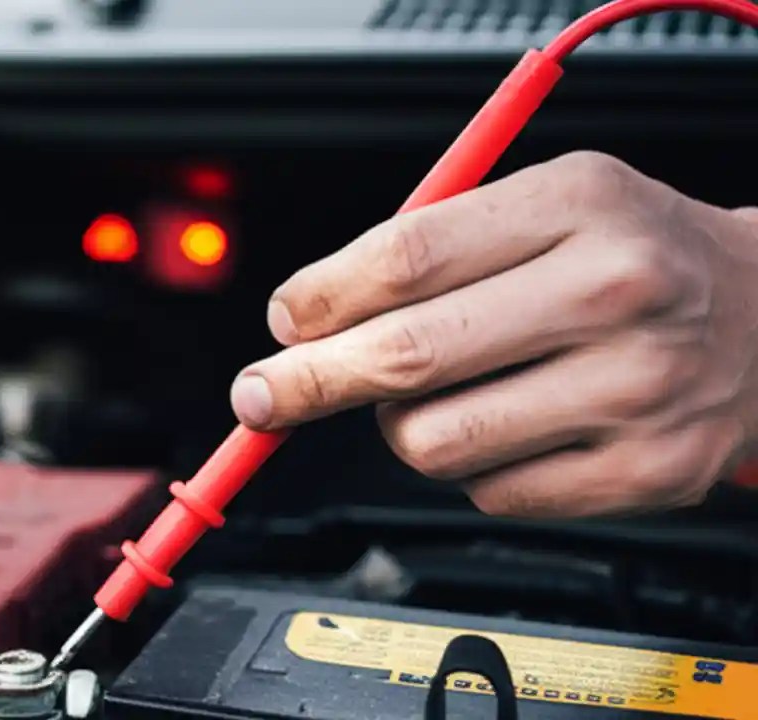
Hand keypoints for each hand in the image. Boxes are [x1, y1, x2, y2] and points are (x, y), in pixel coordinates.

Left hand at [231, 151, 757, 517]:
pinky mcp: (644, 473)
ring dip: (401, 426)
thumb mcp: (546, 204)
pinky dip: (471, 469)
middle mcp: (617, 293)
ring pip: (433, 442)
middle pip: (408, 357)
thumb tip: (305, 321)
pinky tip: (509, 427)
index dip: (321, 298)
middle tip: (264, 395)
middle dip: (307, 383)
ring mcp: (636, 392)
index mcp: (579, 205)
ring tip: (438, 395)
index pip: (409, 256)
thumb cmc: (634, 254)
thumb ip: (431, 247)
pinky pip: (489, 493)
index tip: (281, 323)